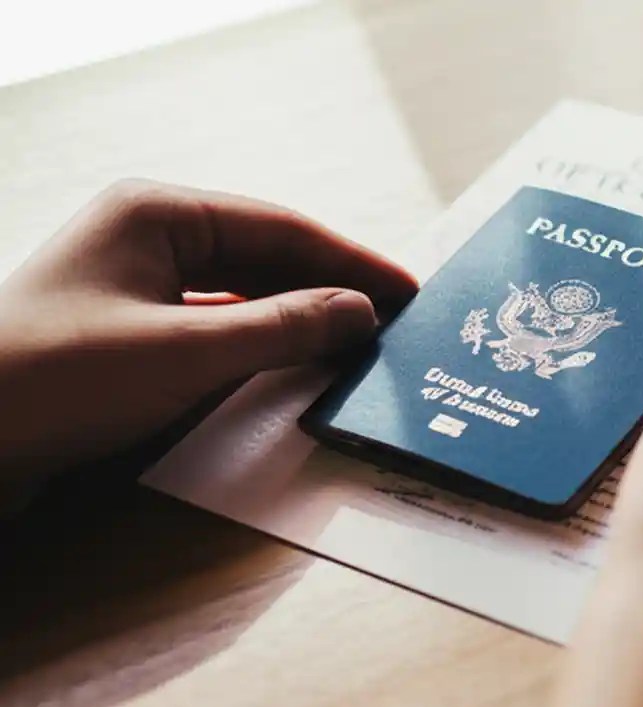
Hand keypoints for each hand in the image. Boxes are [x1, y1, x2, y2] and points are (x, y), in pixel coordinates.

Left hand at [0, 180, 415, 491]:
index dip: (352, 262)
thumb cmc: (55, 378)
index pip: (283, 228)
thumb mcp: (186, 351)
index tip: (408, 291)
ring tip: (359, 345)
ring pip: (244, 294)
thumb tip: (361, 314)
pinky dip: (262, 346)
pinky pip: (217, 328)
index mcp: (160, 214)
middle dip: (330, 289)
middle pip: (266, 257)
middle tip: (395, 323)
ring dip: (299, 320)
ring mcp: (138, 287)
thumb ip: (284, 328)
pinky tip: (297, 366)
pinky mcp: (130, 335)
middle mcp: (151, 239)